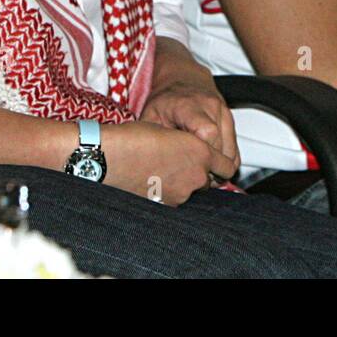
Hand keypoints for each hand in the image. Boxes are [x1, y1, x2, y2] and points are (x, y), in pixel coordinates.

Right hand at [100, 120, 238, 205]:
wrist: (109, 156)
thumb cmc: (134, 138)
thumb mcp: (169, 131)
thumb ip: (188, 143)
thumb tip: (192, 151)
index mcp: (200, 152)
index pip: (227, 165)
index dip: (221, 164)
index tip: (217, 163)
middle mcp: (196, 176)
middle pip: (208, 179)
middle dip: (198, 173)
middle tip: (177, 163)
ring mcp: (181, 194)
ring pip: (191, 190)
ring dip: (182, 183)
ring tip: (161, 170)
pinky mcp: (166, 206)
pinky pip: (175, 199)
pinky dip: (168, 192)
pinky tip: (153, 181)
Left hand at [142, 78, 240, 172]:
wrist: (182, 78)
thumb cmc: (165, 99)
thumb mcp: (150, 116)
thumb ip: (153, 139)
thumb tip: (148, 163)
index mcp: (188, 106)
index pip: (207, 132)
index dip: (203, 155)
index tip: (191, 168)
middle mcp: (210, 106)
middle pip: (221, 146)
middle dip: (210, 166)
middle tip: (195, 178)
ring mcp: (223, 112)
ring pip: (231, 150)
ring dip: (220, 166)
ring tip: (203, 174)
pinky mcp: (230, 119)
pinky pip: (235, 148)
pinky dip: (226, 160)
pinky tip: (213, 165)